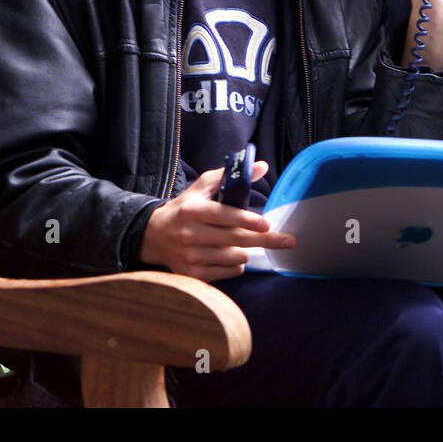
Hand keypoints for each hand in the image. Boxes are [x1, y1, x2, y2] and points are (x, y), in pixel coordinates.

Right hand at [139, 162, 294, 280]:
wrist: (154, 236)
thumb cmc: (185, 208)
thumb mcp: (202, 187)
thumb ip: (230, 176)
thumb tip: (261, 166)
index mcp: (192, 210)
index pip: (223, 215)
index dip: (246, 220)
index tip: (266, 224)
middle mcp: (189, 234)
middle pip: (235, 239)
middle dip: (265, 240)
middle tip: (288, 241)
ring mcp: (190, 257)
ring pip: (235, 257)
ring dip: (246, 250)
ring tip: (239, 241)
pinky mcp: (193, 275)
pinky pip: (229, 272)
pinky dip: (236, 264)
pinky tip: (229, 254)